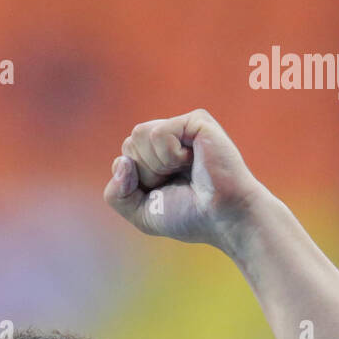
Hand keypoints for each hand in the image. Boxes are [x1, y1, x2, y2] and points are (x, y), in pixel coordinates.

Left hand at [103, 109, 266, 250]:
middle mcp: (169, 138)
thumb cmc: (188, 216)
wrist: (222, 218)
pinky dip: (170, 155)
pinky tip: (193, 161)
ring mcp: (182, 127)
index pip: (124, 158)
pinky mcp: (196, 120)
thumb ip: (116, 194)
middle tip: (177, 182)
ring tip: (185, 171)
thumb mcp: (141, 213)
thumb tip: (120, 161)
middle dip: (146, 173)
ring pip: (138, 135)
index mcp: (156, 157)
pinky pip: (159, 132)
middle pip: (129, 144)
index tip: (163, 192)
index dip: (136, 182)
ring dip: (157, 164)